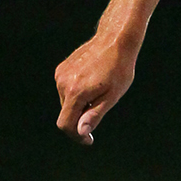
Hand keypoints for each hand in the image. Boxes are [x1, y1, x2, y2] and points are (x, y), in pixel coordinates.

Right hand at [55, 31, 137, 145]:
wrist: (115, 40)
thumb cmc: (119, 69)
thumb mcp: (112, 96)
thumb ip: (94, 115)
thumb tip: (81, 132)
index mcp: (75, 92)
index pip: (65, 124)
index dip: (76, 136)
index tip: (89, 139)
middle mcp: (63, 83)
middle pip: (66, 113)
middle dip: (81, 118)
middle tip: (101, 107)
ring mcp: (60, 74)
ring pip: (66, 101)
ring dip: (79, 105)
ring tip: (99, 91)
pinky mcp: (61, 68)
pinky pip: (66, 89)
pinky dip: (76, 93)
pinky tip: (92, 82)